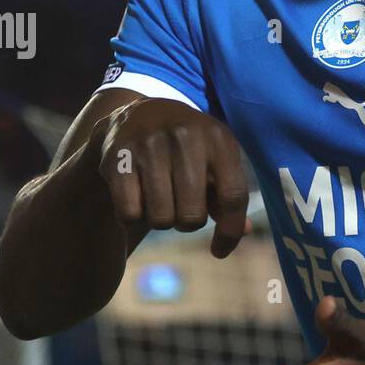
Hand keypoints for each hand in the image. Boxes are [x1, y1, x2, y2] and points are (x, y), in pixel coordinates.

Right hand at [93, 97, 249, 256]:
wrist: (141, 112)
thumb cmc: (190, 150)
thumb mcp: (216, 161)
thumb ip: (229, 197)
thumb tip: (246, 231)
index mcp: (219, 138)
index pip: (233, 196)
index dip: (230, 232)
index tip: (219, 251)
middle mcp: (187, 136)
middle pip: (192, 216)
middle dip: (187, 222)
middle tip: (181, 207)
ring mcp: (150, 143)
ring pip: (161, 219)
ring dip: (161, 220)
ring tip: (161, 199)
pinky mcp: (118, 155)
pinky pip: (130, 213)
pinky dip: (133, 216)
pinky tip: (137, 196)